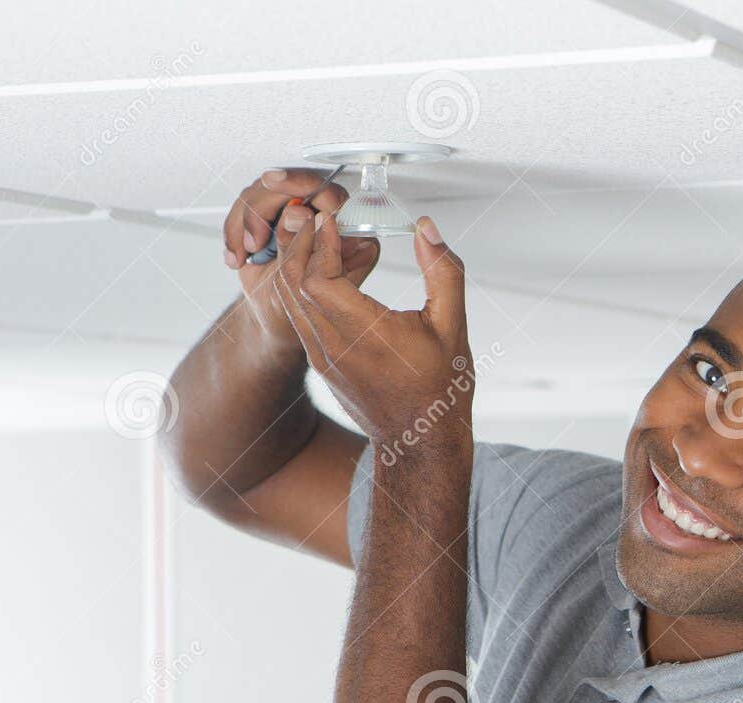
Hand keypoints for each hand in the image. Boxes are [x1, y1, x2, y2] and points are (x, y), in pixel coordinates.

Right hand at [221, 169, 380, 347]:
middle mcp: (320, 212)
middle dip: (262, 212)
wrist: (279, 321)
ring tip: (247, 257)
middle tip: (256, 244)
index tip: (273, 182)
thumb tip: (306, 215)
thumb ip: (313, 251)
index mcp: (345, 228)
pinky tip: (238, 258)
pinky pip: (241, 208)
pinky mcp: (267, 213)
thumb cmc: (310, 311)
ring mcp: (292, 210)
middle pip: (285, 185)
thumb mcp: (315, 288)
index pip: (326, 190)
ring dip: (244, 227)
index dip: (300, 182)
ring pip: (258, 193)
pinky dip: (233, 234)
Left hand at [274, 210, 472, 446]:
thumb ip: (443, 271)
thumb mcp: (452, 326)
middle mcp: (335, 347)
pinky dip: (302, 287)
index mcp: (366, 335)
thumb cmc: (439, 390)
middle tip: (320, 222)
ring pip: (289, 299)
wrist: (420, 442)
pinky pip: (298, 316)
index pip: (319, 277)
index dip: (321, 242)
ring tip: (318, 242)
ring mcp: (322, 358)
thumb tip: (427, 230)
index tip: (334, 220)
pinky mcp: (320, 364)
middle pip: (293, 283)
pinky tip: (323, 274)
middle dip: (302, 245)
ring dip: (298, 264)